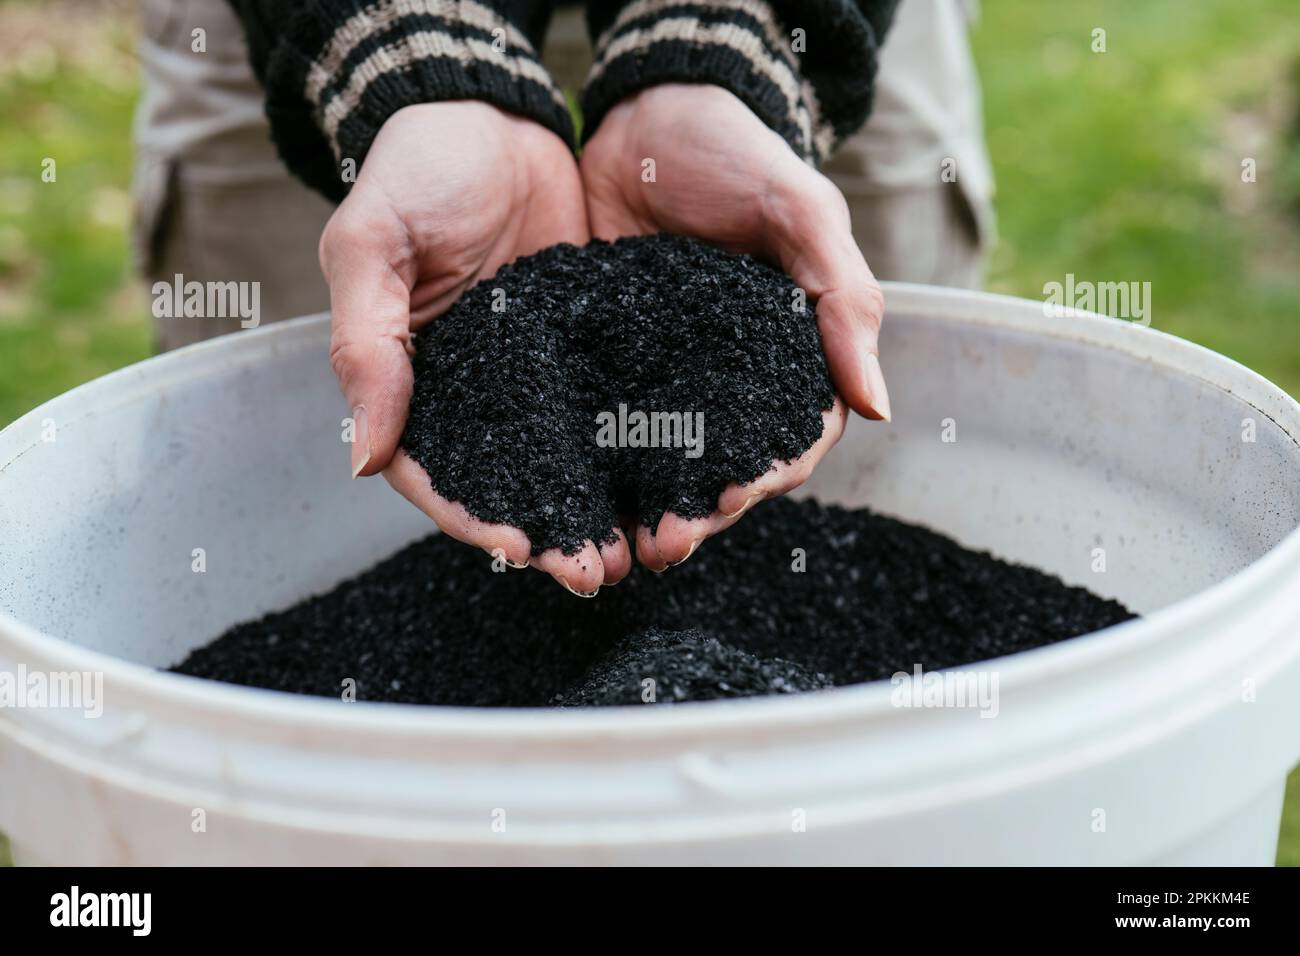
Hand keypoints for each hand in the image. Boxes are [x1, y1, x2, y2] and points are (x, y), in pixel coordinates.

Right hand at [320, 102, 631, 594]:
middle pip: (510, 482)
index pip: (435, 471)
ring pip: (568, 459)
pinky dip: (638, 446)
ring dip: (599, 508)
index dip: (471, 517)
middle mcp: (480, 391)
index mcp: (415, 381)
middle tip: (595, 575)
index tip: (516, 552)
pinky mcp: (592, 345)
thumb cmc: (414, 170)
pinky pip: (615, 404)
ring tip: (641, 550)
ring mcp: (539, 373)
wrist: (490, 113)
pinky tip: (674, 478)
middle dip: (549, 533)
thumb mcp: (374, 246)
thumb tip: (360, 458)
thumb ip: (368, 345)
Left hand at [580, 83, 888, 569]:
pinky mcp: (607, 361)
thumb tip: (879, 408)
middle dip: (697, 512)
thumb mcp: (801, 214)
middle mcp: (728, 380)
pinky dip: (590, 461)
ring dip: (643, 507)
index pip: (790, 439)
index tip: (728, 502)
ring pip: (661, 460)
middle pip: (721, 466)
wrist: (649, 112)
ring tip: (614, 544)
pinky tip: (565, 490)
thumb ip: (842, 302)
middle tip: (660, 547)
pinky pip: (603, 421)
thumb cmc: (740, 155)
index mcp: (788, 357)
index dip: (765, 478)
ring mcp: (666, 375)